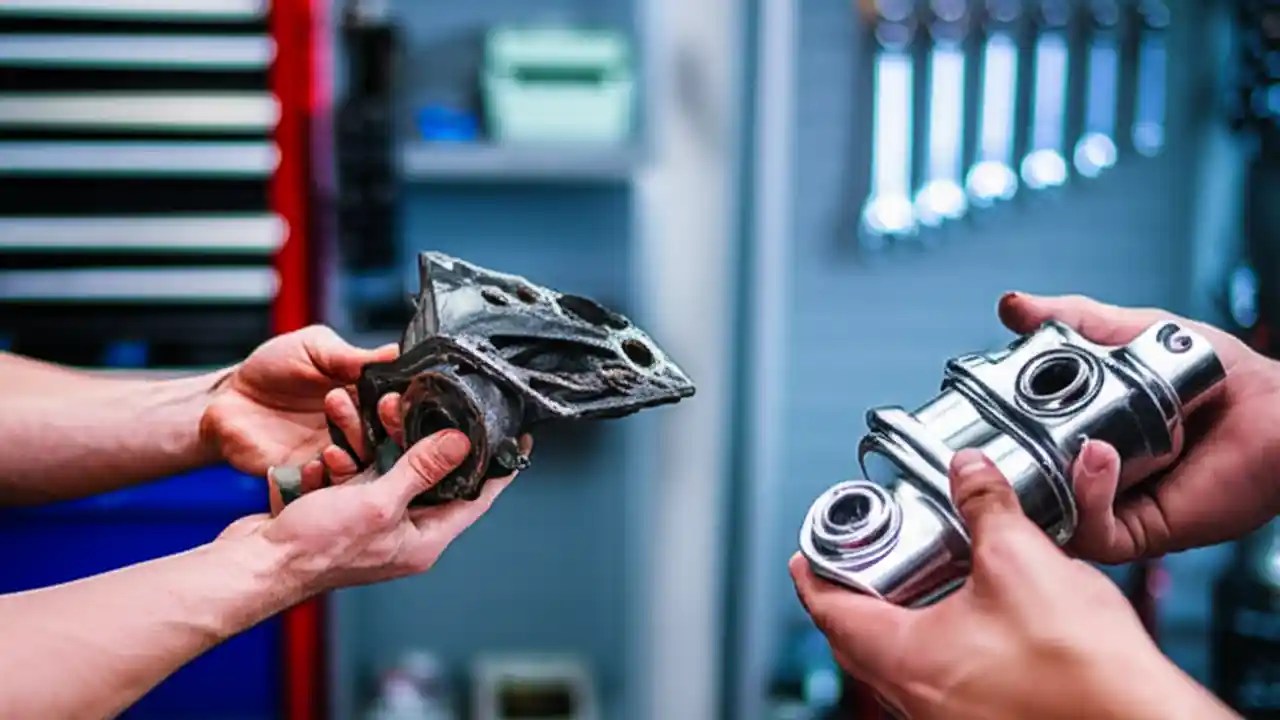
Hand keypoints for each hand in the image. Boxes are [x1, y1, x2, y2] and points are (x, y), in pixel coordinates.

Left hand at [200, 326, 395, 475]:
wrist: (227, 400)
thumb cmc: (270, 367)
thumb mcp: (314, 348)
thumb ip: (351, 356)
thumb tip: (396, 352)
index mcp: (362, 397)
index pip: (393, 407)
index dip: (396, 406)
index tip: (391, 398)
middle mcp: (354, 428)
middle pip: (383, 439)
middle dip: (379, 429)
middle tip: (364, 412)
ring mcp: (333, 454)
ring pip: (358, 464)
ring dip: (351, 453)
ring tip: (333, 441)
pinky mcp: (309, 475)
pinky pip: (326, 484)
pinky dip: (323, 476)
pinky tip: (315, 463)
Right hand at [220, 429, 529, 593]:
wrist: (254, 564)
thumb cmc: (314, 549)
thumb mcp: (379, 503)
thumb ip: (420, 470)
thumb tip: (460, 444)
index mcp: (425, 539)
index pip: (477, 497)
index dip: (498, 467)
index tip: (517, 437)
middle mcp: (404, 531)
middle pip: (432, 474)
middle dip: (422, 435)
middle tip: (421, 403)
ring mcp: (373, 519)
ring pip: (389, 465)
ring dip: (376, 439)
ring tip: (368, 412)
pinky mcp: (344, 508)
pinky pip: (355, 471)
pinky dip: (345, 456)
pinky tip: (329, 452)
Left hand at [790, 450, 1236, 719]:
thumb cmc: (1082, 671)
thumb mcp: (1021, 560)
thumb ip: (986, 507)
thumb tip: (971, 472)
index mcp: (905, 660)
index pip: (831, 613)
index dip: (813, 577)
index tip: (804, 557)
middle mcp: (917, 698)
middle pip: (859, 642)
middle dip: (855, 597)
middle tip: (858, 564)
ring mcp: (949, 716)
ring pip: (902, 664)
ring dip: (902, 621)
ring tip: (918, 581)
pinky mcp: (987, 719)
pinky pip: (943, 679)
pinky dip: (943, 643)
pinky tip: (975, 621)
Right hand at [999, 292, 1279, 561]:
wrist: (1278, 413)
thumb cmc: (1221, 377)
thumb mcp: (1131, 334)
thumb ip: (1070, 320)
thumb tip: (1012, 306)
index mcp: (1078, 436)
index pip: (1014, 446)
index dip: (993, 435)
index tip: (976, 413)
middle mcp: (1089, 478)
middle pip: (1022, 487)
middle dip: (1009, 463)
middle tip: (1002, 437)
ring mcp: (1111, 509)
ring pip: (1051, 516)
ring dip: (1049, 482)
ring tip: (1075, 440)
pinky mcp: (1140, 533)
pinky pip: (1094, 532)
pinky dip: (1087, 499)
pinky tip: (1099, 457)